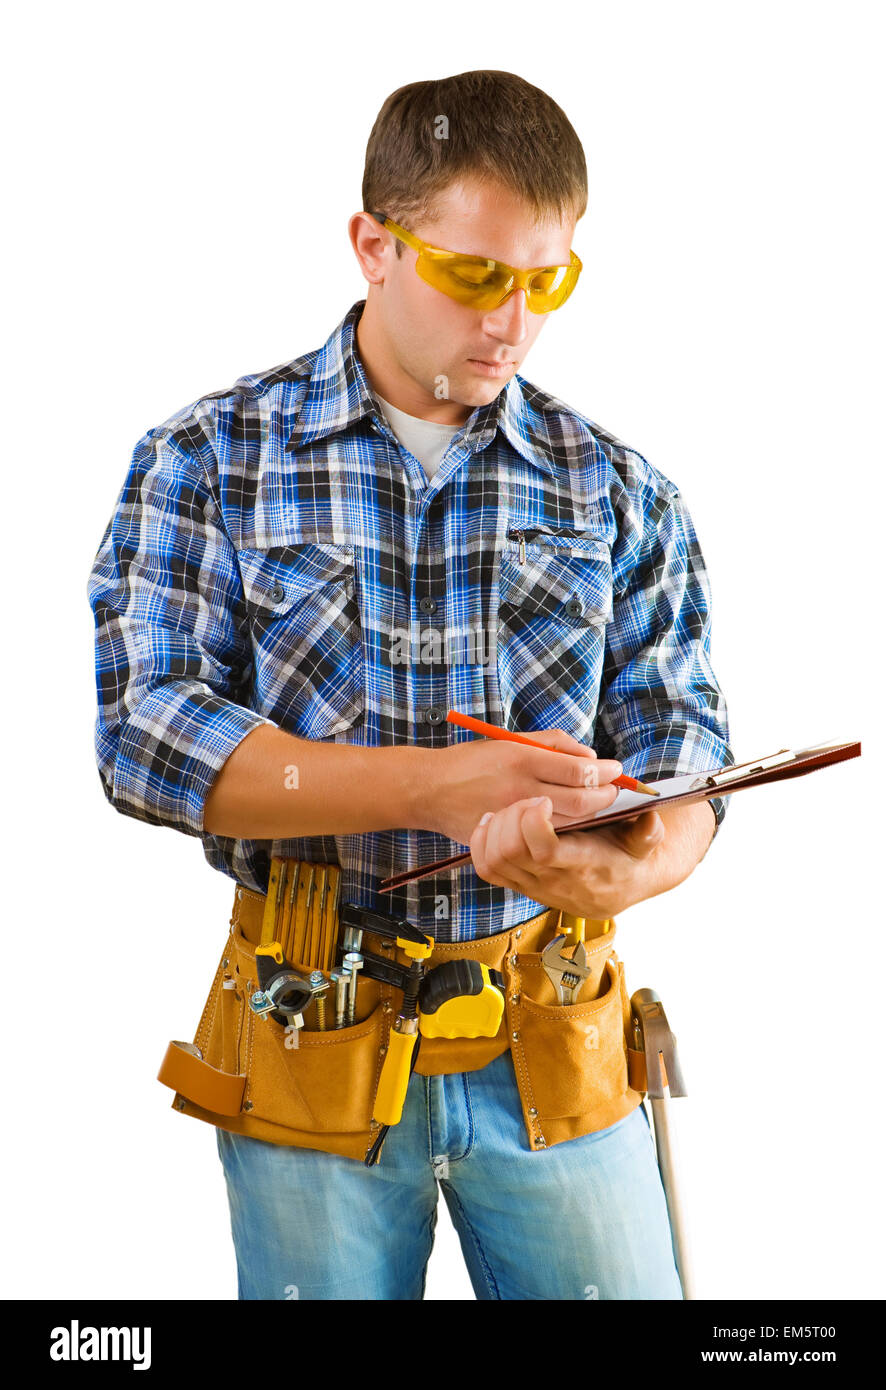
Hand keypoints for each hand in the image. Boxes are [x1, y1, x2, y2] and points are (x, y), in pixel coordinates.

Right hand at [423, 727, 623, 845]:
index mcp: (523, 759)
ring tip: (599, 802)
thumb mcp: (512, 739)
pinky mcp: (508, 836)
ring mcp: (515, 817)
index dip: (605, 771)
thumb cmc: (473, 760)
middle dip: (606, 795)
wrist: (430, 789)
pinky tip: (575, 819)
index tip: (615, 769)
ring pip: (570, 821)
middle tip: (615, 789)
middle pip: (582, 800)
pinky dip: (569, 826)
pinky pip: (548, 835)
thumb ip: (554, 744)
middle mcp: (521, 789)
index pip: (579, 769)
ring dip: (592, 812)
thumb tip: (590, 755)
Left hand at [468, 795, 670, 918]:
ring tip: (508, 807)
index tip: (542, 798)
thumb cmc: (629, 854)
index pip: (545, 851)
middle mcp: (553, 880)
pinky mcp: (520, 885)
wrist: (620, 888)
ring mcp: (533, 886)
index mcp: (582, 866)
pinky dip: (482, 843)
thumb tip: (653, 818)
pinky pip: (487, 869)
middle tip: (525, 798)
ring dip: (494, 828)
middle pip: (511, 852)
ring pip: (494, 860)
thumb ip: (649, 830)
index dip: (534, 822)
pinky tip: (493, 822)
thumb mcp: (645, 841)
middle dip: (511, 817)